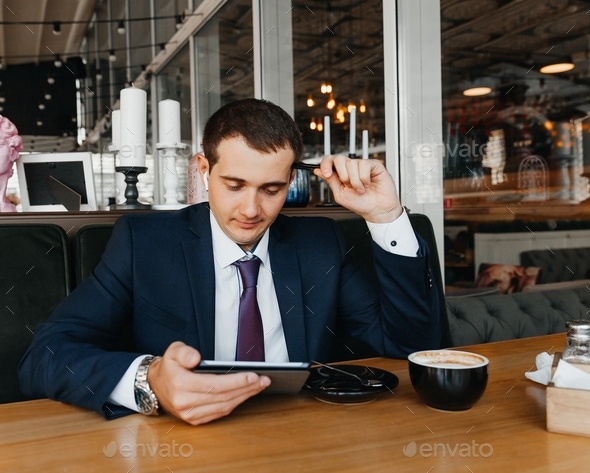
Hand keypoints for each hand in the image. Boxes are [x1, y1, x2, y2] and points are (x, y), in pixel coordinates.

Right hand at [148, 342, 270, 424]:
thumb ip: (184, 352)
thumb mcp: (173, 351)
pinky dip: (235, 404)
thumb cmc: (169, 367)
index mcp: (180, 385)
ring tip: (259, 386)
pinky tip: (245, 394)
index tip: (254, 375)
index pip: (215, 385)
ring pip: (224, 407)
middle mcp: (185, 403)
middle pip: (224, 397)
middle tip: (263, 380)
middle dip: (247, 388)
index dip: (237, 381)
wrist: (155, 386)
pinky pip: (220, 413)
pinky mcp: (195, 420)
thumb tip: (196, 358)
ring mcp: (190, 414)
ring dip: (245, 397)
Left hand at [313, 155, 402, 222]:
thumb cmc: (361, 204)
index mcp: (341, 173)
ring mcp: (362, 165)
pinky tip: (368, 184)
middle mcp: (350, 168)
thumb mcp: (340, 194)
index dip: (326, 164)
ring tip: (361, 189)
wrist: (376, 210)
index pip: (330, 160)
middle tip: (349, 185)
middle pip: (339, 159)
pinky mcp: (373, 165)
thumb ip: (331, 181)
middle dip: (342, 175)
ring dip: (355, 181)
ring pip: (352, 163)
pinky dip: (364, 178)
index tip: (327, 173)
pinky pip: (364, 164)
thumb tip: (318, 170)